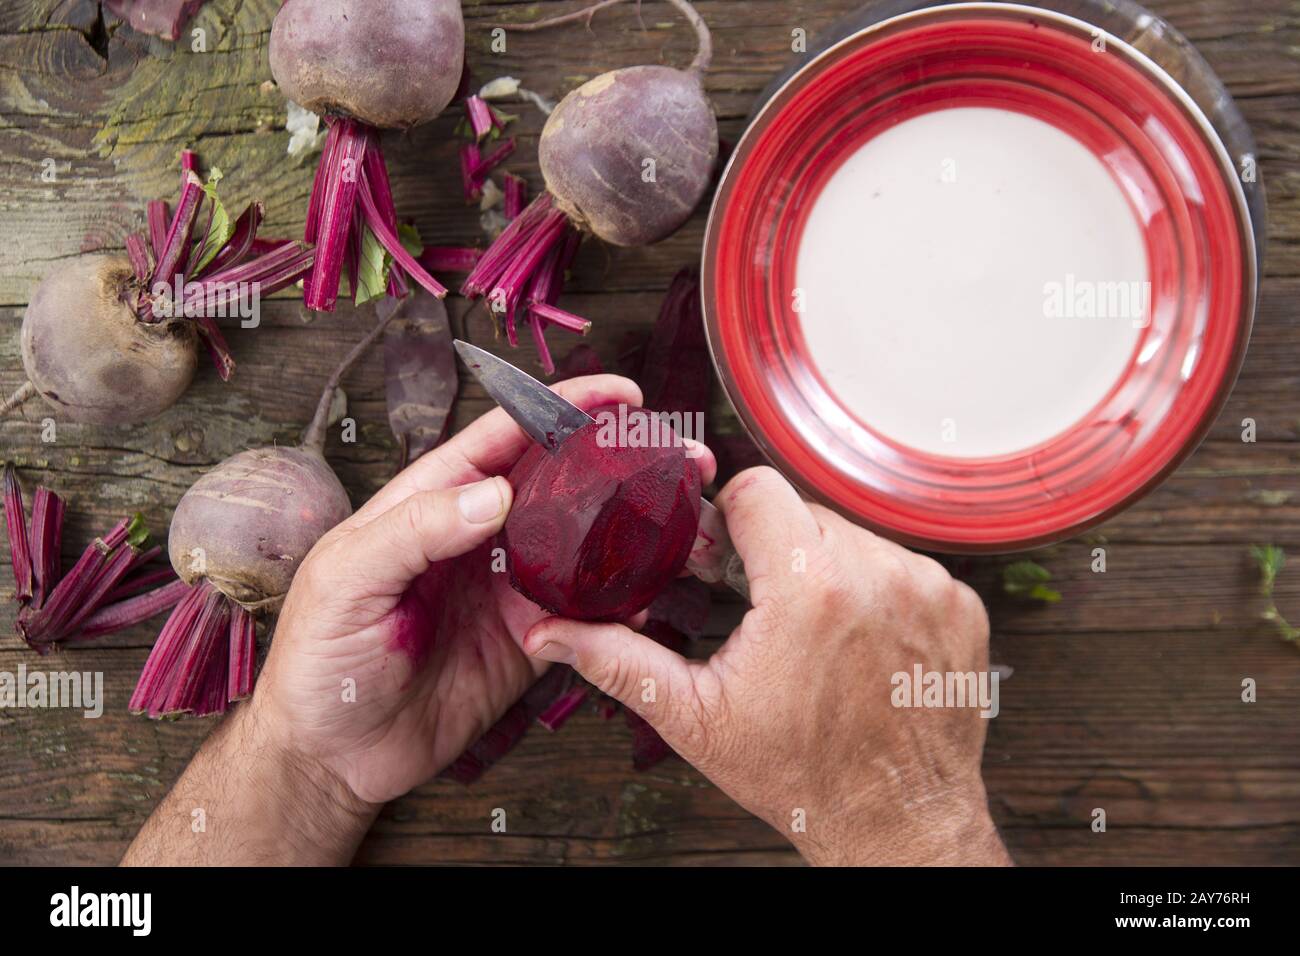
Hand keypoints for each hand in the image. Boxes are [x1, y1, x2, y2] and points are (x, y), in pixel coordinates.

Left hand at [255, 373, 674, 805]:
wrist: (332, 756)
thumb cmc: (318, 659)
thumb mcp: (346, 579)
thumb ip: (415, 530)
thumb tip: (498, 493)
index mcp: (430, 502)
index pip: (504, 438)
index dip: (562, 408)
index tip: (619, 395)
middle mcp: (478, 537)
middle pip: (557, 483)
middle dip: (615, 461)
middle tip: (676, 454)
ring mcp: (507, 589)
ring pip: (581, 544)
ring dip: (627, 529)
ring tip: (682, 516)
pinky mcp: (528, 642)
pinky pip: (584, 614)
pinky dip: (619, 604)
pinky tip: (649, 594)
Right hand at [524, 467, 1009, 865]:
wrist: (897, 823)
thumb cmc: (804, 776)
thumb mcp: (696, 717)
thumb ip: (619, 659)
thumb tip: (552, 632)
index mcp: (810, 591)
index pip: (757, 489)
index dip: (726, 516)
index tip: (721, 552)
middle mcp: (879, 575)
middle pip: (804, 514)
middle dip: (775, 551)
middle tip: (760, 604)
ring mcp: (928, 588)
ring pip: (855, 536)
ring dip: (826, 569)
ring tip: (812, 631)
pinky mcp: (961, 605)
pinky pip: (903, 564)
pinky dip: (876, 590)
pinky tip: (857, 639)